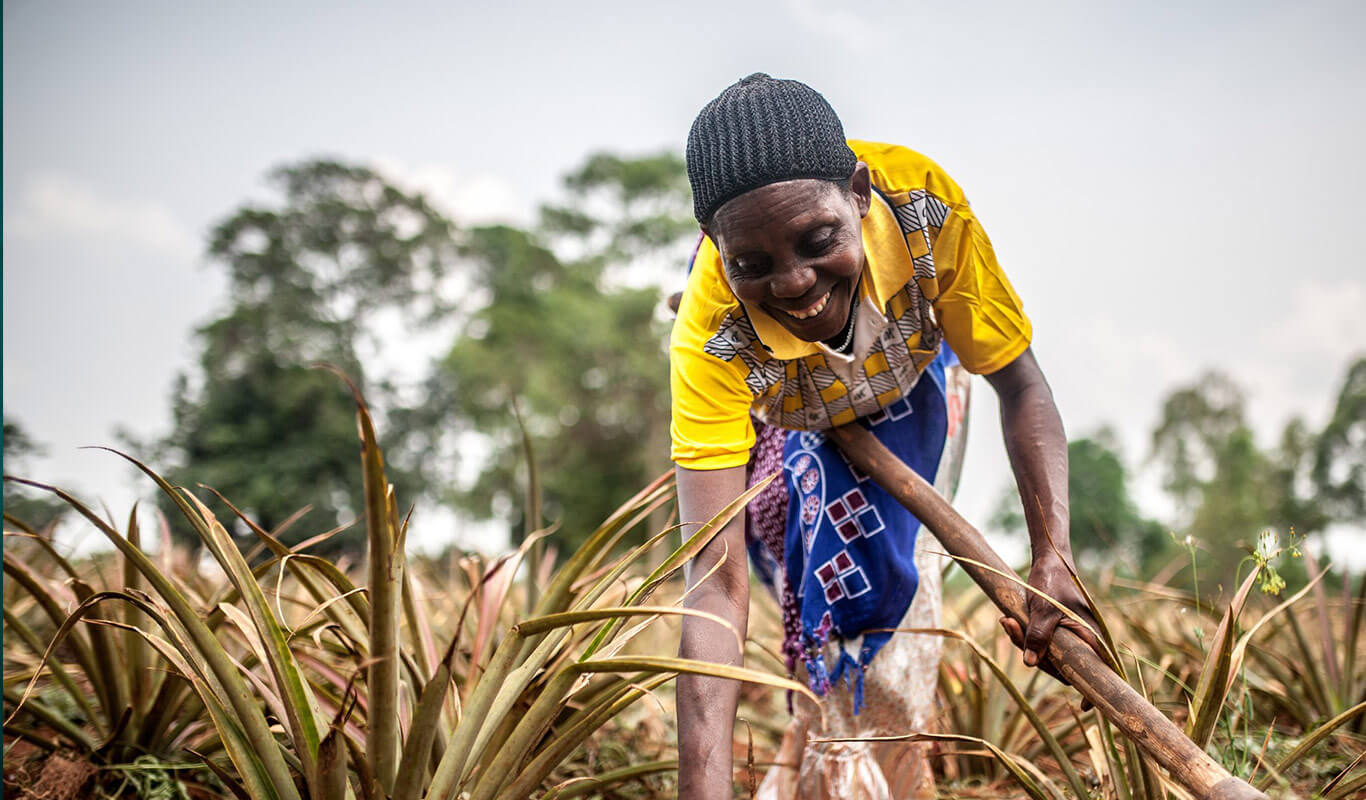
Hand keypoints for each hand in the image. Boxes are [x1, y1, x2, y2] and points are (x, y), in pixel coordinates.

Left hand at [999, 554, 1107, 707]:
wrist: (1048, 562)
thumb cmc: (1052, 583)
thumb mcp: (1044, 609)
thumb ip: (1038, 636)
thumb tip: (1032, 663)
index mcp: (1090, 637)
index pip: (1098, 671)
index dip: (1094, 691)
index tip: (1086, 708)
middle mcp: (1082, 640)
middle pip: (1062, 666)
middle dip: (1035, 655)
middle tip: (1013, 628)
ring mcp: (1068, 637)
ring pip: (1047, 655)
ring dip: (1024, 643)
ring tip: (1008, 621)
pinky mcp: (1055, 632)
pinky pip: (1039, 644)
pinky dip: (1024, 637)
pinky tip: (1009, 621)